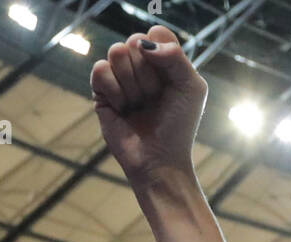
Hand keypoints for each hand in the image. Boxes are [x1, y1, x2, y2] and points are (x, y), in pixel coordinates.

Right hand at [90, 26, 207, 185]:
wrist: (159, 160)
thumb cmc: (179, 125)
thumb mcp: (191, 87)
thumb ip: (175, 55)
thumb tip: (142, 43)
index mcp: (163, 61)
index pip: (155, 32)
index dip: (162, 54)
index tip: (170, 81)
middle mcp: (141, 65)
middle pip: (135, 41)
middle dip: (148, 74)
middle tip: (154, 99)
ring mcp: (120, 77)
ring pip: (116, 52)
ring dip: (132, 84)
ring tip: (139, 105)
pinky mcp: (101, 92)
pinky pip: (100, 70)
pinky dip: (115, 91)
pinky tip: (123, 108)